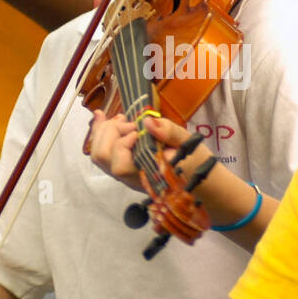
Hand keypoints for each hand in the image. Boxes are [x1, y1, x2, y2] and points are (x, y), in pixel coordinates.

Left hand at [86, 111, 203, 193]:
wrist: (198, 181)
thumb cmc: (195, 163)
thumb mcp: (188, 144)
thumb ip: (169, 132)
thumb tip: (147, 121)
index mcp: (146, 175)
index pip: (120, 165)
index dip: (125, 142)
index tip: (141, 129)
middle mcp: (131, 178)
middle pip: (103, 157)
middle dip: (111, 132)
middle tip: (130, 122)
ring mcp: (125, 173)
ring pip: (98, 155)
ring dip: (104, 131)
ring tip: (120, 118)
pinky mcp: (123, 166)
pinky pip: (104, 152)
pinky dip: (102, 132)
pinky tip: (109, 117)